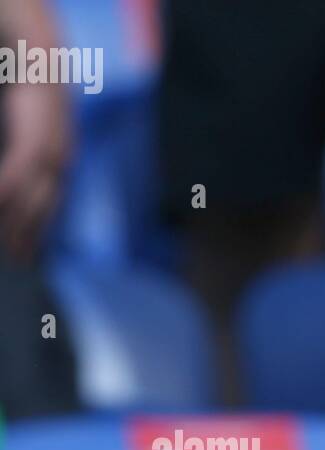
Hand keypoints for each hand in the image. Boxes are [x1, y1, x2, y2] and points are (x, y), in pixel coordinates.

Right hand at [0, 77, 71, 259]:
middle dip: (29, 236)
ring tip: (8, 248)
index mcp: (59, 160)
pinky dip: (6, 195)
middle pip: (42, 209)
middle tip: (17, 260)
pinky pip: (17, 177)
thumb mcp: (28, 126)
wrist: (40, 57)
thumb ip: (22, 152)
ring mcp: (51, 156)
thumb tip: (19, 168)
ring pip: (31, 200)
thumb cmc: (28, 86)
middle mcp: (60, 164)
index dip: (38, 228)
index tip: (29, 252)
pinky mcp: (37, 144)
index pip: (48, 203)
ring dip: (16, 224)